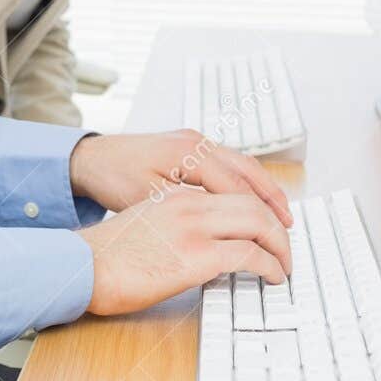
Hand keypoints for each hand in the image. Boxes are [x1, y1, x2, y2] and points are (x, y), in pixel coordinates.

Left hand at [69, 130, 291, 227]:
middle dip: (272, 200)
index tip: (272, 241)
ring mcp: (195, 140)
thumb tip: (223, 228)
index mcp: (190, 154)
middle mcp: (198, 141)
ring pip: (243, 164)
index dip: (259, 217)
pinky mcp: (190, 145)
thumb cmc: (113, 178)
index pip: (238, 188)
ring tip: (279, 216)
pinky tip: (251, 201)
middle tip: (289, 228)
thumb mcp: (150, 200)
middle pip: (249, 171)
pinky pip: (229, 162)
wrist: (91, 157)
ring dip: (263, 189)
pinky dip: (246, 182)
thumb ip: (189, 210)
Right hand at [78, 188, 290, 314]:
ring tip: (284, 265)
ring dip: (280, 246)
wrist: (83, 267)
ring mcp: (195, 228)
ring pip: (259, 224)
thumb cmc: (106, 255)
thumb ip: (174, 225)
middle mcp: (190, 204)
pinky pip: (250, 255)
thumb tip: (199, 244)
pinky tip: (272, 277)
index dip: (260, 208)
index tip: (271, 227)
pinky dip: (270, 265)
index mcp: (177, 195)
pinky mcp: (197, 257)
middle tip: (286, 247)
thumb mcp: (145, 225)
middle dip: (278, 226)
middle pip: (254, 203)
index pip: (233, 190)